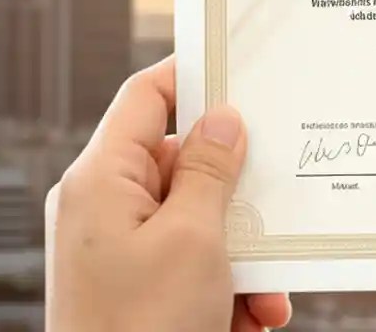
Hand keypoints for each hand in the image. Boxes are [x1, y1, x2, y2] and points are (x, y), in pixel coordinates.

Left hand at [45, 58, 290, 330]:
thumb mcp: (192, 241)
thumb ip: (210, 171)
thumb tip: (222, 120)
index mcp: (101, 179)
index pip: (146, 96)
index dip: (194, 76)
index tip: (243, 69)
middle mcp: (103, 207)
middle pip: (183, 164)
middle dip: (236, 196)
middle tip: (274, 208)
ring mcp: (117, 250)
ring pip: (197, 221)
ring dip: (240, 255)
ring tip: (261, 295)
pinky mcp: (135, 288)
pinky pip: (191, 264)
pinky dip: (226, 287)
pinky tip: (248, 319)